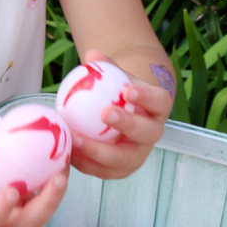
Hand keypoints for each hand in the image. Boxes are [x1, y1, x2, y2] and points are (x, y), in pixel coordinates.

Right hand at [0, 140, 67, 226]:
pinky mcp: (30, 203)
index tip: (11, 191)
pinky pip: (46, 199)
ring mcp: (17, 215)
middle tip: (57, 180)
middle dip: (44, 208)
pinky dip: (57, 183)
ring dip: (56, 197)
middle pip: (23, 226)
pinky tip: (65, 160)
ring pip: (40, 216)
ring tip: (64, 170)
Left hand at [69, 48, 173, 181]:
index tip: (127, 90)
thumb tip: (92, 55)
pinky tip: (68, 151)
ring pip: (125, 159)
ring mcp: (139, 155)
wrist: (122, 115)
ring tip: (76, 139)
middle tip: (104, 113)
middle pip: (147, 133)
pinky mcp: (122, 170)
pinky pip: (105, 171)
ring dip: (99, 151)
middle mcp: (153, 133)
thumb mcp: (116, 76)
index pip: (158, 101)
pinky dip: (86, 163)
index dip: (146, 97)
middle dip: (127, 124)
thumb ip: (106, 67)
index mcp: (157, 107)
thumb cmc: (119, 91)